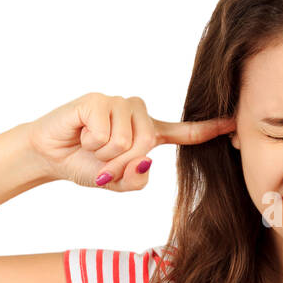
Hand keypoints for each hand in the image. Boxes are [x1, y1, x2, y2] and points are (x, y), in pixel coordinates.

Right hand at [27, 92, 235, 189]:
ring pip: (126, 140)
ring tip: (89, 146)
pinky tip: (80, 134)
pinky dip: (91, 143)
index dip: (208, 129)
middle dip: (121, 163)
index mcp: (149, 134)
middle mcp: (138, 114)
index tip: (233, 124)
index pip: (184, 132)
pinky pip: (106, 133)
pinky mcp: (98, 100)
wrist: (50, 157)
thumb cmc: (85, 166)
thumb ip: (136, 178)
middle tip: (101, 163)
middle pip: (147, 142)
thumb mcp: (116, 183)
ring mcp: (118, 104)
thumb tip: (144, 159)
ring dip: (104, 155)